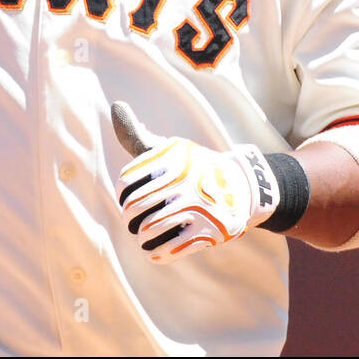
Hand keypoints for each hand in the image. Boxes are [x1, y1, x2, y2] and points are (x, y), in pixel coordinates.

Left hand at [112, 101, 277, 264]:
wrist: (242, 187)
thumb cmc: (194, 169)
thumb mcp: (170, 150)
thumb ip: (138, 135)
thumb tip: (116, 107)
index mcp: (171, 159)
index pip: (125, 184)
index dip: (123, 195)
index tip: (132, 198)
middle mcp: (184, 180)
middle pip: (134, 209)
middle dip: (131, 218)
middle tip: (136, 221)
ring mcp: (197, 206)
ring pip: (148, 231)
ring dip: (143, 237)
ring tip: (146, 235)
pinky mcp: (208, 231)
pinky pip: (167, 249)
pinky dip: (156, 252)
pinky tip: (156, 248)